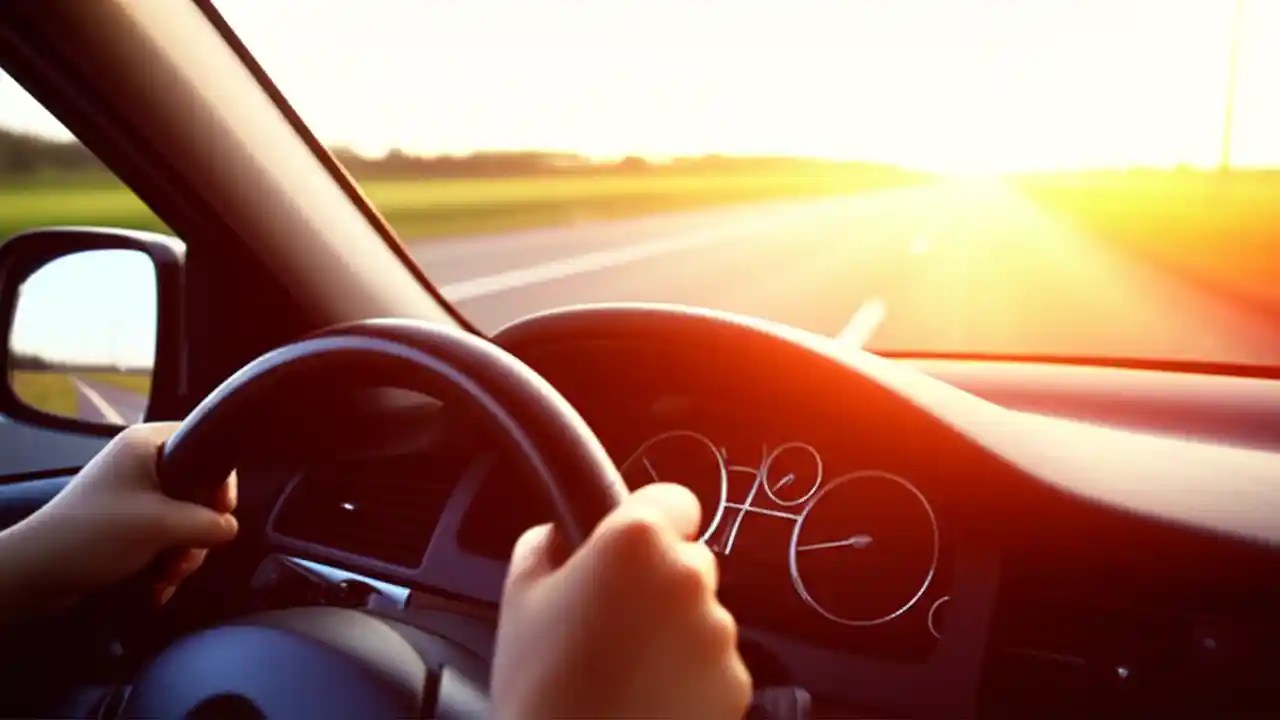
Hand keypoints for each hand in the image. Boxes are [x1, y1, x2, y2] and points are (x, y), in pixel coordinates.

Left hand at [0, 423, 237, 618]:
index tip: (218, 511)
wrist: (35, 574)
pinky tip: (157, 585)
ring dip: (182, 555)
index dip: (218, 480)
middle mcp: (141, 465)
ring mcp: (132, 497)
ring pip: (184, 522)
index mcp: (146, 445)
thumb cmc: (95, 534)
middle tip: (185, 555)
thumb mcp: (162, 525)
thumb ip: (210, 524)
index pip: (203, 444)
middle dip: (197, 533)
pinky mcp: (125, 526)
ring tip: (166, 576)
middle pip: (197, 492)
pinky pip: (164, 539)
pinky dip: (165, 563)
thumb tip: (230, 529)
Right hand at [491, 483, 751, 719]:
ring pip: (701, 613)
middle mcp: (688, 576)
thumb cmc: (540, 688)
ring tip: (624, 668)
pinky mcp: (736, 681)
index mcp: (635, 541)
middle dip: (659, 580)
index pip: (674, 499)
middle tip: (612, 619)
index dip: (650, 520)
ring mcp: (718, 631)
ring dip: (675, 630)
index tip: (628, 547)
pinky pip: (714, 661)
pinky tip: (648, 696)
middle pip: (689, 558)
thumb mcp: (520, 597)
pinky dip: (691, 674)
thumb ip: (546, 544)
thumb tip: (561, 534)